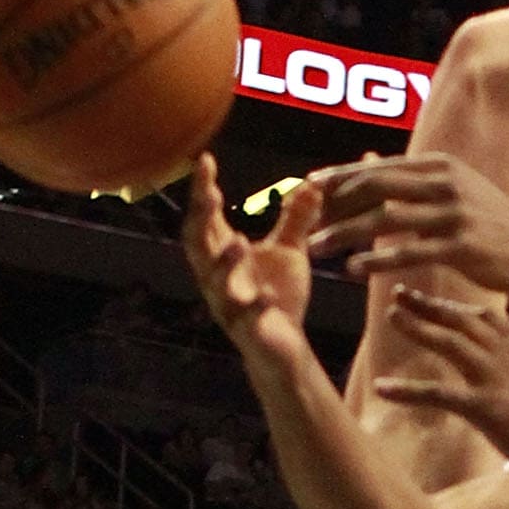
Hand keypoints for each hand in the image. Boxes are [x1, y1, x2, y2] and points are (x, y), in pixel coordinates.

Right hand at [183, 155, 320, 355]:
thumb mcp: (288, 252)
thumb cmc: (278, 296)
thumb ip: (295, 220)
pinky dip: (255, 306)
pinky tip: (266, 296)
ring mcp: (228, 304)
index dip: (201, 190)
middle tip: (209, 194)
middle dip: (200, 220)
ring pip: (215, 282)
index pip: (205, 217)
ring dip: (224, 262)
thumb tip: (311, 184)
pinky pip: (245, 318)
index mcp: (223, 253)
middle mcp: (217, 277)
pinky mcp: (247, 331)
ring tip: (239, 241)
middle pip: (197, 245)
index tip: (205, 161)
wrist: (284, 347)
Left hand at [307, 151, 508, 295]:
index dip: (340, 176)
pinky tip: (353, 269)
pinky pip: (408, 252)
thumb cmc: (493, 228)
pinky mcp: (460, 246)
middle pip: (376, 187)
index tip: (309, 186)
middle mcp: (444, 183)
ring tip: (318, 247)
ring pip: (385, 220)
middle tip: (305, 217)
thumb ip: (422, 184)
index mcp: (440, 166)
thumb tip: (382, 176)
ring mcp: (452, 213)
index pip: (379, 167)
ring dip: (345, 233)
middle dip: (335, 202)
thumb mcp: (460, 192)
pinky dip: (377, 259)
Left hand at [376, 287, 508, 484]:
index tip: (440, 303)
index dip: (458, 310)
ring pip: (446, 342)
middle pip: (460, 320)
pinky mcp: (484, 405)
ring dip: (415, 327)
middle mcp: (507, 350)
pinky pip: (436, 393)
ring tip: (391, 317)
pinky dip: (407, 389)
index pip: (486, 318)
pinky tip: (383, 388)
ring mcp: (493, 374)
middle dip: (428, 305)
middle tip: (401, 295)